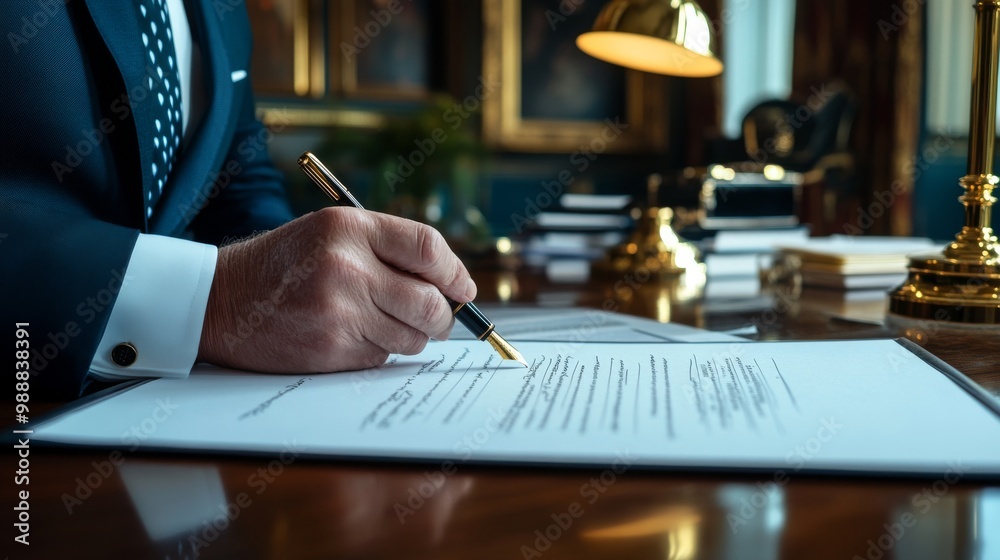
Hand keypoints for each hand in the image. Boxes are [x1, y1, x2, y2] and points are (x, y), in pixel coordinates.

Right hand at [197, 207, 476, 372]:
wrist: (221, 300)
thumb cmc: (285, 264)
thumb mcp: (331, 232)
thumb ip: (389, 248)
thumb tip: (452, 285)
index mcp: (349, 227)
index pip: (428, 247)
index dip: (455, 272)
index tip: (463, 289)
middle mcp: (347, 267)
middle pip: (430, 301)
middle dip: (443, 316)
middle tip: (436, 318)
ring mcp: (339, 311)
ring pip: (412, 336)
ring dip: (409, 335)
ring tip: (378, 321)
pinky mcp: (332, 349)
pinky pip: (383, 356)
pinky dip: (377, 349)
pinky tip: (348, 334)